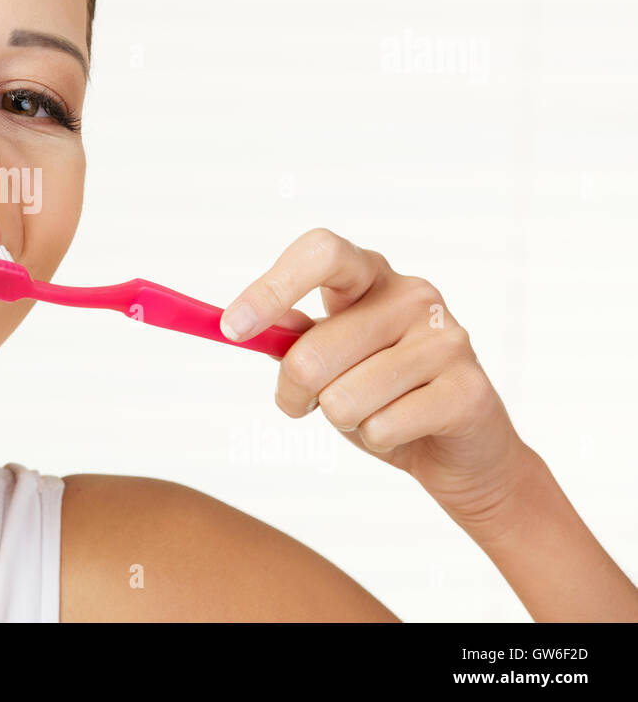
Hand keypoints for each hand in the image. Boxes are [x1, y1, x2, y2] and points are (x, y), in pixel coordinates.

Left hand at [220, 227, 530, 528]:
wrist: (461, 450)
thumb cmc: (381, 395)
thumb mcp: (327, 358)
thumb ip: (288, 335)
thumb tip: (236, 323)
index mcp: (371, 276)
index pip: (320, 251)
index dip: (271, 288)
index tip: (232, 328)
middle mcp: (412, 295)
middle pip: (311, 351)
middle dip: (294, 393)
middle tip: (310, 403)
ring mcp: (446, 338)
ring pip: (342, 399)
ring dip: (343, 420)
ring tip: (374, 412)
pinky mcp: (469, 390)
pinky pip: (379, 428)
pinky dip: (377, 440)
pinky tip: (407, 429)